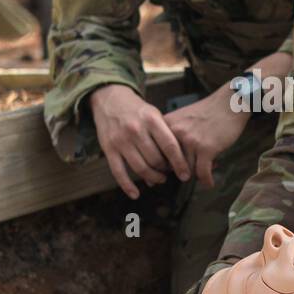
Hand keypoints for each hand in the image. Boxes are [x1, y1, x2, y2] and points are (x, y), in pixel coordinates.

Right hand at [90, 83, 189, 200]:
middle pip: (155, 160)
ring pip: (140, 168)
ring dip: (152, 178)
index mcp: (151, 120)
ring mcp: (121, 140)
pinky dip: (127, 186)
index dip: (179, 163)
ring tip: (159, 179)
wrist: (110, 99)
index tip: (185, 174)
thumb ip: (165, 135)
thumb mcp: (154, 115)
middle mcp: (136, 130)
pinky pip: (118, 172)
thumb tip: (176, 162)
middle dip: (165, 170)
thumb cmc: (137, 111)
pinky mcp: (108, 148)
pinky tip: (136, 194)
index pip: (170, 146)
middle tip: (169, 173)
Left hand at [166, 85, 249, 187]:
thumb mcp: (182, 119)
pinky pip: (202, 173)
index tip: (170, 171)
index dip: (164, 166)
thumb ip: (172, 137)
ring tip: (204, 171)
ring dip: (196, 174)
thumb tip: (167, 165)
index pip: (157, 153)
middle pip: (171, 165)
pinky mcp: (206, 148)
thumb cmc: (207, 112)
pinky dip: (206, 180)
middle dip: (180, 172)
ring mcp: (190, 141)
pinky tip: (209, 182)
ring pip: (187, 170)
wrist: (229, 103)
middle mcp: (175, 133)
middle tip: (188, 173)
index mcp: (166, 125)